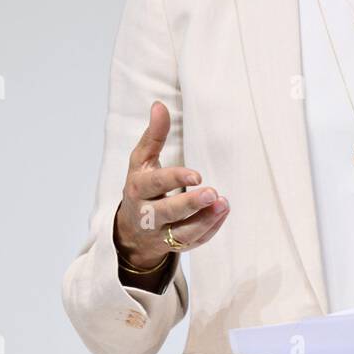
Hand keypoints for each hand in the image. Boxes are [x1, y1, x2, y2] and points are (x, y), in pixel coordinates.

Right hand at [113, 100, 228, 266]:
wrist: (130, 230)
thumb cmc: (141, 186)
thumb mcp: (141, 161)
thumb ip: (153, 136)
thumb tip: (159, 106)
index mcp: (137, 189)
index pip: (155, 185)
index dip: (175, 179)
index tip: (197, 175)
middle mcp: (146, 214)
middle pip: (167, 212)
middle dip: (190, 204)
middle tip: (212, 192)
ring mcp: (159, 234)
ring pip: (182, 233)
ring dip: (204, 221)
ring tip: (223, 204)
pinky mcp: (173, 246)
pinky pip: (192, 242)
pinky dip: (208, 230)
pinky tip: (222, 213)